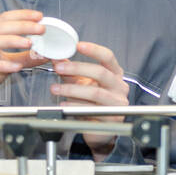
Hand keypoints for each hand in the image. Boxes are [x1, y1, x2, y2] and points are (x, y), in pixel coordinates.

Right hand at [0, 9, 47, 106]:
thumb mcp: (6, 62)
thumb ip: (24, 57)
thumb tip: (45, 54)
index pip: (5, 18)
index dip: (22, 15)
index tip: (39, 16)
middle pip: (0, 27)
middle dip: (22, 26)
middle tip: (41, 29)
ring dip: (11, 40)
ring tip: (29, 43)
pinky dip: (2, 65)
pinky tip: (16, 67)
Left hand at [50, 40, 129, 160]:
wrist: (99, 129)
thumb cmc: (92, 103)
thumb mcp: (81, 83)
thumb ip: (71, 71)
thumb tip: (56, 57)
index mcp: (115, 74)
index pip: (108, 57)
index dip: (94, 50)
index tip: (78, 45)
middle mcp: (120, 86)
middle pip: (101, 72)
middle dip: (77, 69)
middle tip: (58, 68)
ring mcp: (117, 102)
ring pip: (95, 92)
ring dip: (72, 89)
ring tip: (55, 88)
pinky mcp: (112, 117)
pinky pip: (92, 109)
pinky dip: (76, 106)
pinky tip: (64, 104)